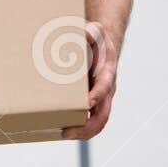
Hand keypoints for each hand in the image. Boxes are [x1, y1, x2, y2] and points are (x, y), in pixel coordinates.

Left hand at [62, 21, 118, 140]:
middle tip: (67, 132)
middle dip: (86, 126)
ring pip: (96, 123)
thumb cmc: (95, 40)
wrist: (101, 46)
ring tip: (63, 135)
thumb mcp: (95, 31)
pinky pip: (87, 122)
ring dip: (81, 133)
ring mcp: (99, 100)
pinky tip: (60, 131)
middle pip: (102, 115)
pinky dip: (76, 129)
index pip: (105, 87)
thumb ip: (91, 32)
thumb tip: (85, 32)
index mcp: (107, 73)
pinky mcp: (91, 105)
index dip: (97, 95)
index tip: (87, 103)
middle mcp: (105, 91)